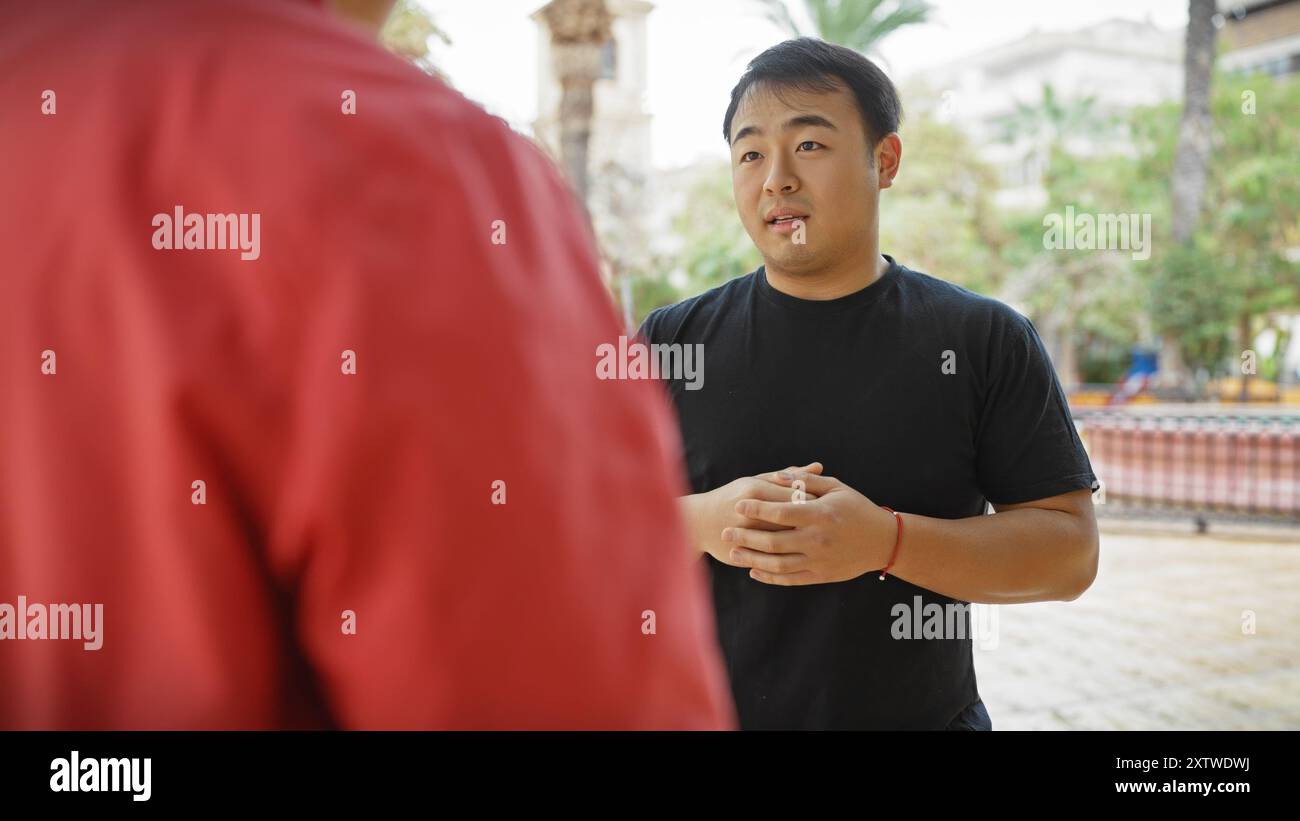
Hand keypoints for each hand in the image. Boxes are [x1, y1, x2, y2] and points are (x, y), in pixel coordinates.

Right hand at [679, 463, 823, 566]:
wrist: (697, 523)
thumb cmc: (733, 497)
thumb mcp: (758, 481)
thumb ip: (789, 475)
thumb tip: (819, 467)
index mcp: (756, 490)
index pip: (796, 495)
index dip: (816, 502)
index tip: (829, 506)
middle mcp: (750, 512)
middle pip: (793, 519)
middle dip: (813, 524)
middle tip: (829, 526)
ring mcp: (744, 534)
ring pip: (784, 541)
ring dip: (803, 542)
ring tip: (816, 540)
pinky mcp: (742, 553)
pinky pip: (772, 559)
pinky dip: (789, 558)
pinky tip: (800, 555)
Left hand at [722, 469, 896, 585]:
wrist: (883, 542)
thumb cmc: (858, 509)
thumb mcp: (837, 487)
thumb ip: (806, 480)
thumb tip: (779, 475)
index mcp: (820, 515)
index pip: (782, 513)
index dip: (757, 509)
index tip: (738, 505)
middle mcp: (817, 540)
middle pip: (773, 540)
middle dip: (746, 535)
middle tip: (725, 530)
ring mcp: (818, 560)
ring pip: (778, 563)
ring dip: (752, 559)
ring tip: (732, 552)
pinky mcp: (820, 575)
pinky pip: (790, 579)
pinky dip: (769, 577)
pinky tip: (754, 571)